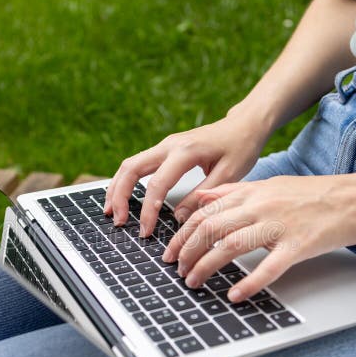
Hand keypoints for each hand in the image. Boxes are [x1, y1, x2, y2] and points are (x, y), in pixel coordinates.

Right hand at [103, 114, 267, 236]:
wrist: (244, 125)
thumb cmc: (241, 147)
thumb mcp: (229, 176)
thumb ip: (202, 197)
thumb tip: (178, 219)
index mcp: (185, 151)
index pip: (157, 184)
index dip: (148, 211)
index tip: (146, 231)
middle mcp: (169, 144)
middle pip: (131, 168)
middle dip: (119, 196)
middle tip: (117, 221)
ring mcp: (165, 144)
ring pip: (130, 164)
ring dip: (117, 187)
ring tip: (111, 211)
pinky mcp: (166, 148)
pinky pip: (138, 163)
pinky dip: (126, 180)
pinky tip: (123, 196)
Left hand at [161, 174, 355, 301]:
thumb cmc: (313, 195)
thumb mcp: (268, 185)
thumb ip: (233, 192)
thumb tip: (201, 199)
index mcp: (251, 193)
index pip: (204, 212)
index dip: (181, 235)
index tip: (170, 252)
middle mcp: (260, 206)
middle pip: (210, 229)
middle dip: (186, 252)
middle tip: (178, 271)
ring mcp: (279, 225)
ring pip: (230, 246)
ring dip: (206, 267)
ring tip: (194, 283)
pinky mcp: (298, 245)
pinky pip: (268, 266)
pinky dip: (249, 282)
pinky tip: (235, 295)